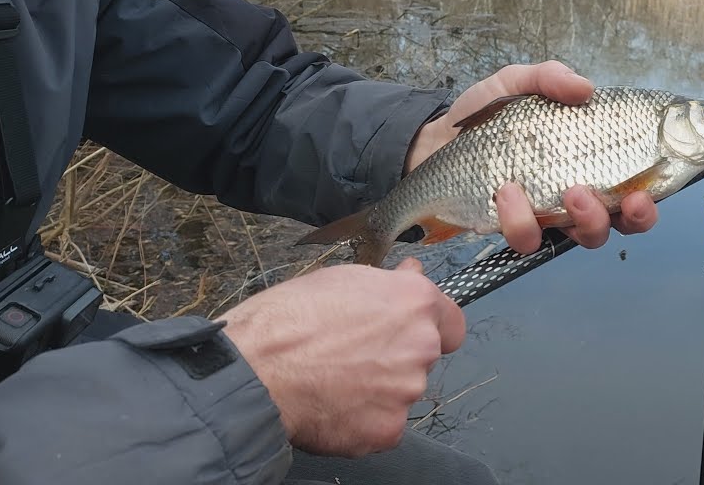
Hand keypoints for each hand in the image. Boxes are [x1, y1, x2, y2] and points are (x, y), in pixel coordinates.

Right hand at [220, 257, 462, 456]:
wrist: (252, 371)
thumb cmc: (287, 320)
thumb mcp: (340, 279)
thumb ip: (387, 283)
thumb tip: (411, 274)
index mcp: (415, 303)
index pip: (451, 321)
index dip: (432, 325)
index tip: (411, 331)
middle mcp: (422, 345)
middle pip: (423, 357)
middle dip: (396, 357)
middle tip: (351, 355)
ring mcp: (407, 391)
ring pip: (402, 392)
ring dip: (378, 389)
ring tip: (333, 380)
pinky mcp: (388, 429)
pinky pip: (385, 426)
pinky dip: (363, 421)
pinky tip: (332, 406)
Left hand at [406, 61, 658, 254]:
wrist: (432, 143)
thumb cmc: (484, 115)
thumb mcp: (516, 82)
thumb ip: (549, 77)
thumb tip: (585, 87)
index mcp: (590, 158)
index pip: (638, 183)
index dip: (652, 193)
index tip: (648, 188)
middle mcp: (579, 192)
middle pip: (625, 221)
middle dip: (632, 217)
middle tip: (616, 196)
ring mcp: (549, 215)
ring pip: (586, 236)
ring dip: (584, 220)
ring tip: (565, 193)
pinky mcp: (516, 229)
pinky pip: (531, 238)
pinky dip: (522, 218)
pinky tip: (505, 192)